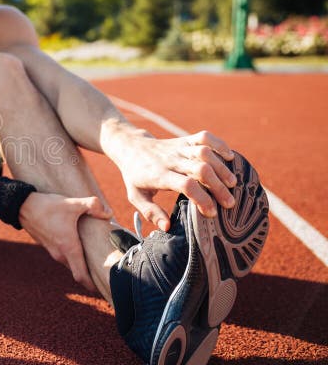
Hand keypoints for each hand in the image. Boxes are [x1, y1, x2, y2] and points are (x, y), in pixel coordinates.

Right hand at [19, 192, 111, 290]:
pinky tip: (79, 243)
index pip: (81, 276)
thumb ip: (93, 206)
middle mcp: (60, 254)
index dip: (92, 285)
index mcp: (68, 248)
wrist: (22, 206)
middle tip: (105, 271)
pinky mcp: (48, 245)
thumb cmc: (47, 207)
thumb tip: (108, 213)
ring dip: (81, 262)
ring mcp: (52, 251)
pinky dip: (73, 254)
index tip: (103, 288)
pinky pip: (63, 255)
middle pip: (78, 270)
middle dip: (91, 273)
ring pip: (71, 262)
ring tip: (95, 255)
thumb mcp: (72, 203)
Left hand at [116, 130, 236, 231]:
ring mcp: (178, 147)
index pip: (185, 185)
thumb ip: (150, 212)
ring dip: (221, 167)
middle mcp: (171, 159)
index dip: (202, 199)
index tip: (211, 213)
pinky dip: (220, 145)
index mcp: (159, 175)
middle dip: (218, 187)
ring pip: (204, 153)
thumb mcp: (136, 196)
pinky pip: (204, 137)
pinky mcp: (184, 139)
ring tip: (233, 183)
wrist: (130, 148)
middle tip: (229, 203)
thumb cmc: (136, 176)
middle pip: (200, 169)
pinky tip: (230, 157)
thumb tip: (167, 226)